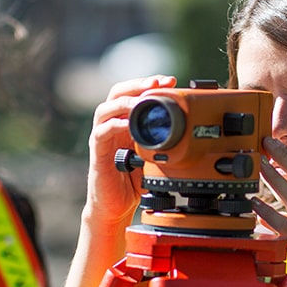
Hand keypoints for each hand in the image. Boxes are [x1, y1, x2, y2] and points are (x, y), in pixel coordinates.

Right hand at [84, 75, 176, 225]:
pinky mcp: (98, 153)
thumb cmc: (135, 180)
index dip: (149, 83)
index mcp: (126, 122)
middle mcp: (112, 125)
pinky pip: (102, 133)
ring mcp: (102, 138)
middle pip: (118, 93)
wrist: (117, 205)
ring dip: (125, 102)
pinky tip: (127, 124)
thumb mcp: (155, 154)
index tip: (170, 81)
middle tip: (157, 84)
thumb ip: (164, 138)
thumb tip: (189, 126)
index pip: (133, 92)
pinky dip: (114, 125)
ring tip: (141, 101)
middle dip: (138, 84)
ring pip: (105, 109)